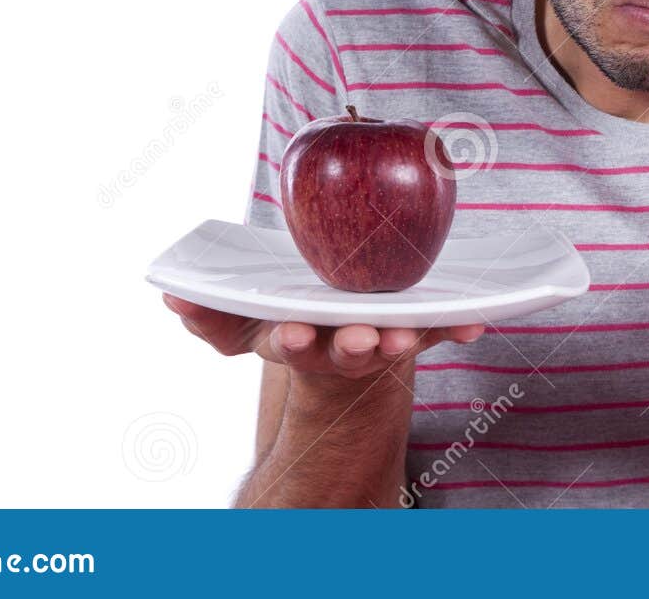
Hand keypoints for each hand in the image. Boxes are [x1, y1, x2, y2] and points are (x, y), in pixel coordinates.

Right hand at [162, 293, 485, 383]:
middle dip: (354, 345)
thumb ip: (208, 312)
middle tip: (364, 336)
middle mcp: (340, 347)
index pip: (293, 344)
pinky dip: (457, 327)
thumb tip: (171, 297)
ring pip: (396, 341)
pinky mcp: (416, 328)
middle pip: (348, 350)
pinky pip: (439, 328)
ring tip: (411, 331)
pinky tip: (477, 322)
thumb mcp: (243, 321)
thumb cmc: (288, 317)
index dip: (293, 340)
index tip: (293, 333)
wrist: (338, 342)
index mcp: (299, 341)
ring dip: (406, 338)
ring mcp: (380, 340)